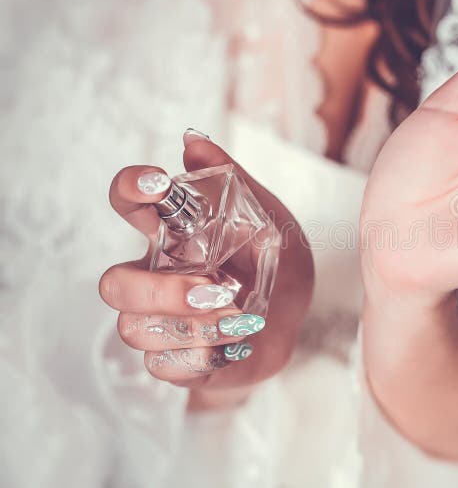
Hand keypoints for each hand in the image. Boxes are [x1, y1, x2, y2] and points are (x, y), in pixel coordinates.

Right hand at [99, 131, 313, 408]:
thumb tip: (193, 141)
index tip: (156, 182)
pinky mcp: (177, 357)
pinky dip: (197, 359)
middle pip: (113, 285)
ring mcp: (161, 320)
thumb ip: (234, 182)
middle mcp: (156, 276)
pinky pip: (162, 367)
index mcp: (173, 233)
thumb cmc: (274, 261)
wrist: (294, 318)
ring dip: (188, 326)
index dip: (129, 188)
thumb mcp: (269, 219)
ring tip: (237, 318)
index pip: (128, 200)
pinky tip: (230, 347)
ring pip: (133, 330)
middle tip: (211, 289)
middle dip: (158, 291)